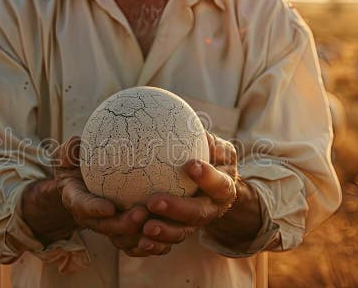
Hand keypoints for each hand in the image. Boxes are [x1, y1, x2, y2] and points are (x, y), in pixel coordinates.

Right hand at [55, 137, 153, 255]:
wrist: (84, 184)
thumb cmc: (78, 165)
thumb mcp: (70, 156)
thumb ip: (71, 150)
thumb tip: (75, 143)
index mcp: (76, 199)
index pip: (82, 206)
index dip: (94, 209)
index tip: (110, 207)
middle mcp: (91, 218)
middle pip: (106, 227)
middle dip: (123, 224)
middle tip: (142, 213)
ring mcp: (107, 227)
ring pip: (122, 238)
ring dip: (139, 235)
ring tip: (157, 222)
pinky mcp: (122, 233)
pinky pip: (135, 242)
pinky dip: (149, 241)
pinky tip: (167, 231)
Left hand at [140, 133, 261, 252]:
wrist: (211, 188)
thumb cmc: (208, 157)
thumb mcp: (212, 144)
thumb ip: (201, 135)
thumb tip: (180, 113)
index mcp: (223, 188)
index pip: (219, 183)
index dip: (207, 177)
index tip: (191, 164)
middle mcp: (211, 209)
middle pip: (198, 215)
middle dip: (177, 210)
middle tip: (154, 201)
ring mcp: (195, 225)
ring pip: (181, 233)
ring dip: (163, 231)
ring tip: (144, 225)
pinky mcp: (178, 234)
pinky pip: (165, 243)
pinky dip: (150, 244)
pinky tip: (134, 238)